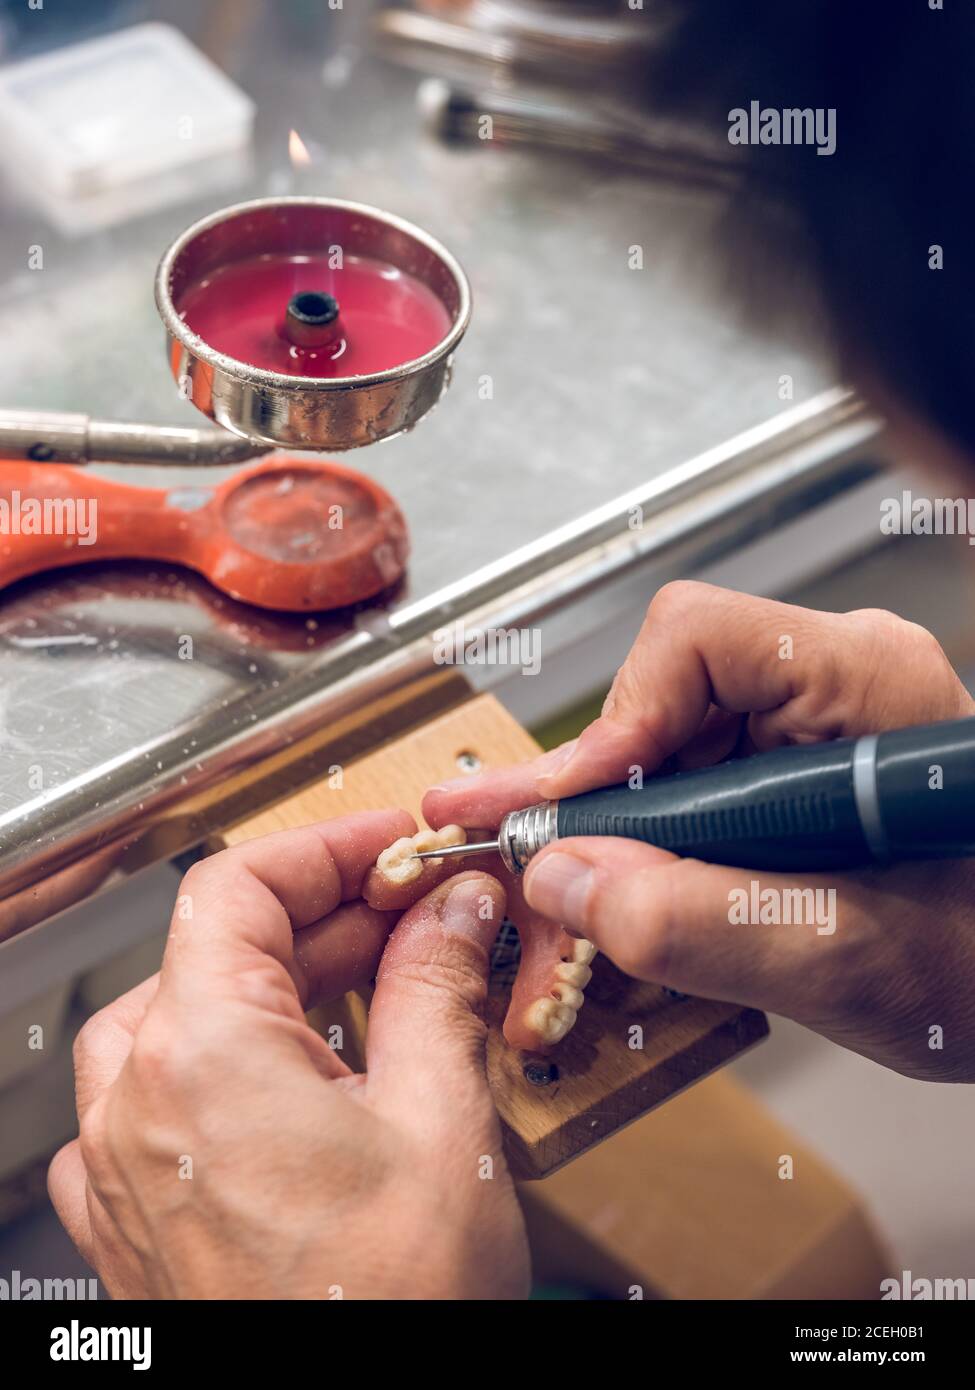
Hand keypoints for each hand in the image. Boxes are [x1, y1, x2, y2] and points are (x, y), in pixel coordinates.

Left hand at [48, 811, 528, 1298]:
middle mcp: (133, 1105)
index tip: (391, 851)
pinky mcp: (134, 1223)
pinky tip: (303, 1083)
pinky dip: (236, 1062)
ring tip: (370, 990)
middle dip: (324, 923)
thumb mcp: (439, 1119)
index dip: (324, 850)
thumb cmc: (388, 1315)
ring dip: (278, 988)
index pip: (238, 887)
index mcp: (198, 1054)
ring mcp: (120, 1170)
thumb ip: (435, 985)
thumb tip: (449, 906)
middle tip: (415, 920)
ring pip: (182, 1019)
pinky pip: (162, 1101)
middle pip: (215, 951)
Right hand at [425, 582, 974, 1080]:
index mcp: (864, 680)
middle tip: (503, 843)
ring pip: (666, 750)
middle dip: (588, 794)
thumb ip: (698, 923)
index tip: (564, 811)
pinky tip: (626, 900)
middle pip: (662, 700)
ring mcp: (813, 724)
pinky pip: (695, 790)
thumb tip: (563, 880)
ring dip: (614, 834)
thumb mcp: (844, 957)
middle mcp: (832, 680)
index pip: (694, 640)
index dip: (614, 723)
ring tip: (563, 905)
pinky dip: (653, 852)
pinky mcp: (796, 772)